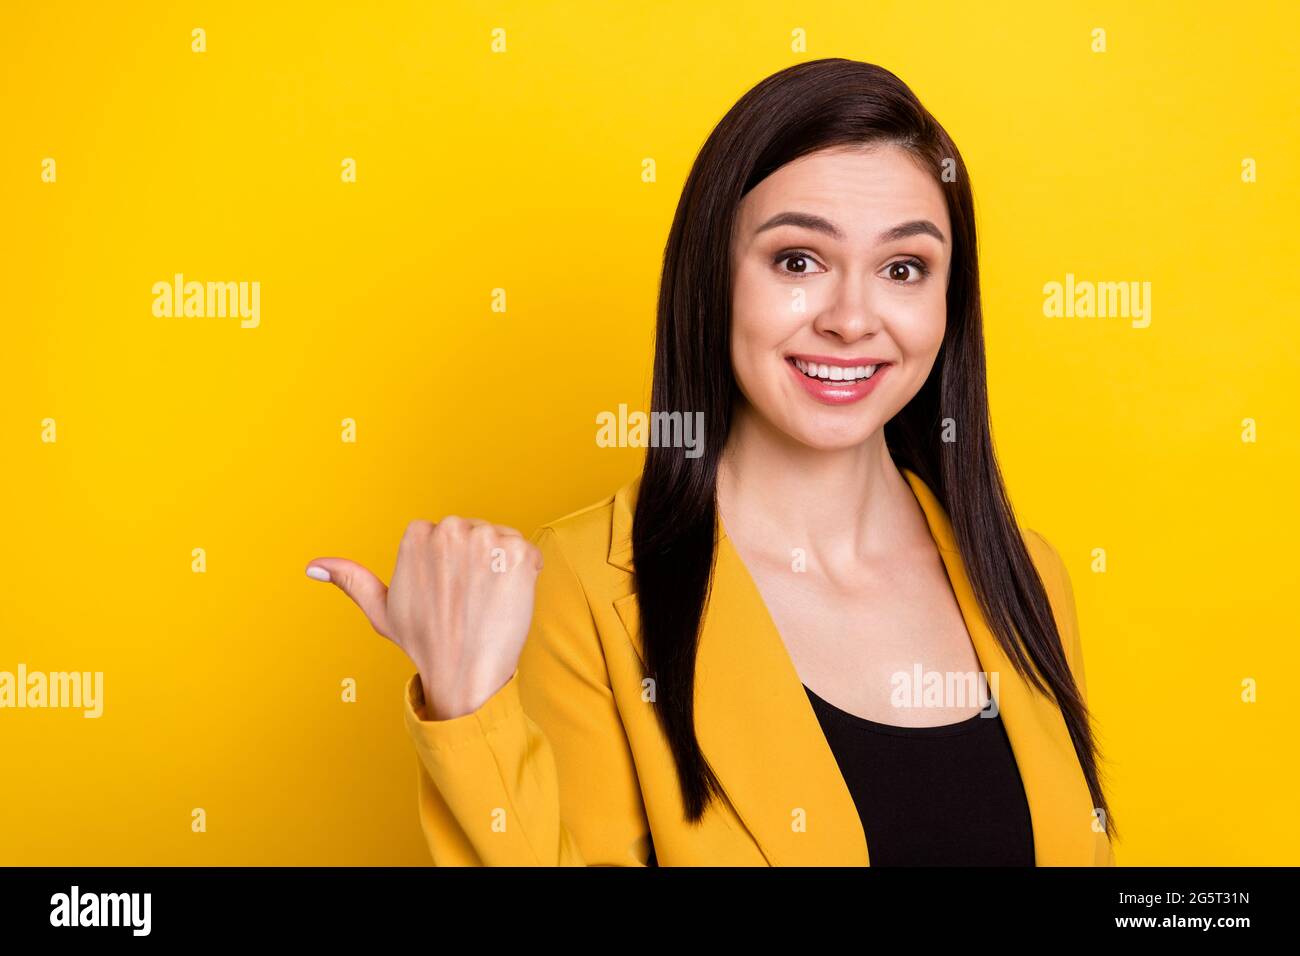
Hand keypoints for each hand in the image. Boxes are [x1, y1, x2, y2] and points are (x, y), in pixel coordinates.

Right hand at [306, 517, 543, 719]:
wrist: (464, 673)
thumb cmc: (425, 643)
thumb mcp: (382, 610)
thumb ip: (351, 580)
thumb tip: (313, 566)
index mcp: (418, 535)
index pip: (445, 534)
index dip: (450, 566)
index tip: (445, 594)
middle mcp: (450, 530)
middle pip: (475, 532)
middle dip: (477, 561)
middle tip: (467, 601)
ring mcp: (487, 541)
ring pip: (503, 540)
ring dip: (501, 566)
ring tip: (486, 601)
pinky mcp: (518, 554)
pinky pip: (530, 553)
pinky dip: (526, 574)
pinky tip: (508, 600)